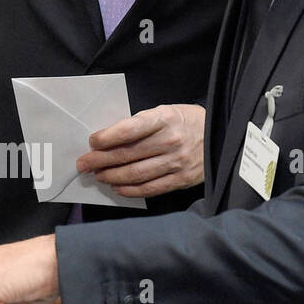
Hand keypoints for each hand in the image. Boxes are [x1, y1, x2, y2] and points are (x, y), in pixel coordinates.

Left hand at [76, 103, 205, 196]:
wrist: (220, 136)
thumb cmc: (185, 122)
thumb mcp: (165, 112)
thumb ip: (140, 125)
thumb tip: (108, 140)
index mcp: (165, 119)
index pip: (130, 129)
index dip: (107, 137)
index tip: (92, 142)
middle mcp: (171, 141)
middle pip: (128, 154)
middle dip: (100, 160)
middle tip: (84, 163)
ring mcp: (177, 162)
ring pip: (136, 174)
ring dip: (112, 176)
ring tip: (98, 175)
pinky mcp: (182, 180)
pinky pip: (150, 189)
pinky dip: (130, 190)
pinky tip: (117, 187)